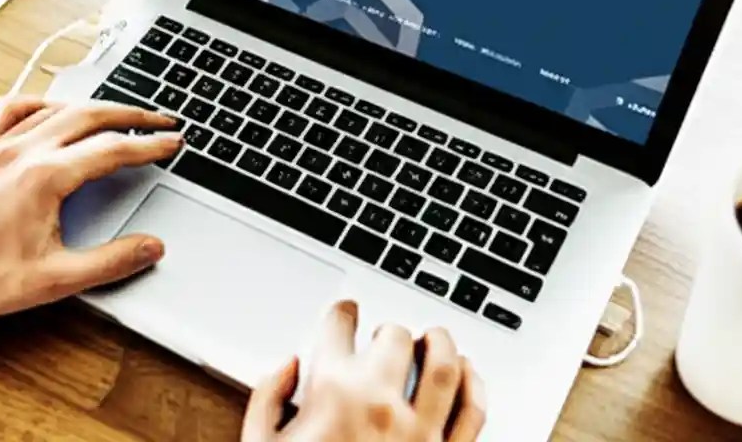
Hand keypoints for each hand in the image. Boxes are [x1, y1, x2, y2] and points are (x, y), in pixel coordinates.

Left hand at [0, 95, 180, 419]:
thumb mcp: (60, 279)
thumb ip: (113, 260)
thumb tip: (152, 246)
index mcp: (44, 178)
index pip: (112, 148)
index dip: (149, 144)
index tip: (172, 141)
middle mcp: (19, 153)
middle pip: (88, 115)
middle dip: (130, 114)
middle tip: (158, 119)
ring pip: (53, 108)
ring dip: (91, 106)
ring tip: (116, 114)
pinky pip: (9, 109)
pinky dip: (39, 104)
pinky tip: (53, 111)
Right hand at [242, 301, 485, 441]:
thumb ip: (266, 397)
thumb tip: (286, 365)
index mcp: (331, 392)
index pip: (339, 326)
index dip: (341, 312)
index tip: (344, 312)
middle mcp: (381, 404)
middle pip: (395, 336)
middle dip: (387, 329)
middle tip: (383, 333)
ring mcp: (419, 433)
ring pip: (445, 363)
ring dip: (440, 341)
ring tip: (433, 337)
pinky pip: (473, 410)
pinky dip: (475, 384)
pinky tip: (468, 373)